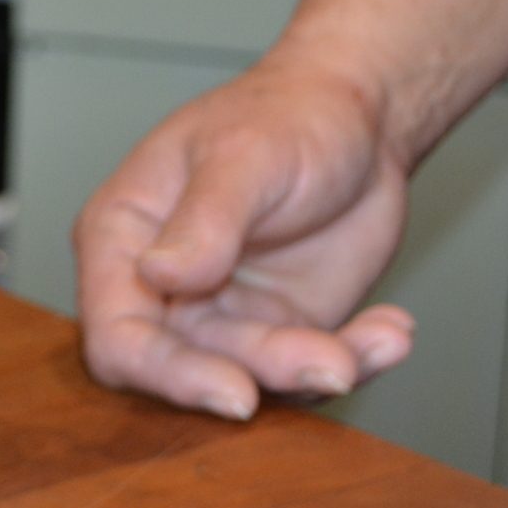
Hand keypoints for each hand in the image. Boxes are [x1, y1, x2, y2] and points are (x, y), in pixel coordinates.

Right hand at [73, 58, 418, 419]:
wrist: (358, 122)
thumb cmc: (284, 116)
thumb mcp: (245, 153)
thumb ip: (204, 218)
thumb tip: (158, 273)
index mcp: (122, 238)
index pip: (118, 334)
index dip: (165, 373)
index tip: (235, 391)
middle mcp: (160, 288)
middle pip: (182, 368)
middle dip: (258, 374)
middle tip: (330, 366)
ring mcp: (218, 315)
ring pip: (251, 377)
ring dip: (318, 367)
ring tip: (384, 336)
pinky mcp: (276, 331)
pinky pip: (305, 371)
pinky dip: (354, 360)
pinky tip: (389, 331)